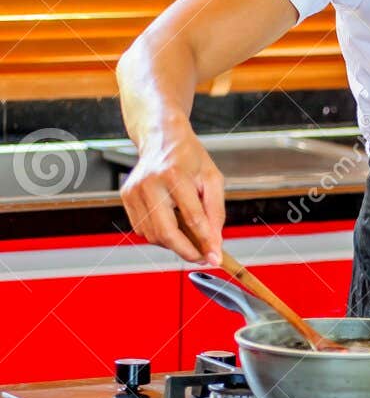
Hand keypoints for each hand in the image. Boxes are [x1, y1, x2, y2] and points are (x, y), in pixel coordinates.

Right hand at [119, 126, 224, 264]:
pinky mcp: (126, 197)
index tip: (215, 258)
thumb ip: (215, 213)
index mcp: (175, 175)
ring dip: (174, 244)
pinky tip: (173, 226)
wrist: (163, 139)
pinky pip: (143, 229)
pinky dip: (160, 235)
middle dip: (186, 251)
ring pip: (153, 235)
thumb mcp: (213, 179)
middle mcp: (150, 184)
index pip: (192, 218)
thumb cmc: (190, 158)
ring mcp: (134, 191)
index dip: (205, 242)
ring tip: (190, 238)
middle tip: (202, 257)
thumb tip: (214, 244)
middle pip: (167, 232)